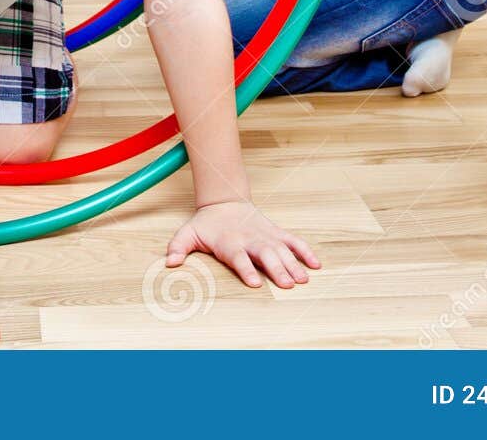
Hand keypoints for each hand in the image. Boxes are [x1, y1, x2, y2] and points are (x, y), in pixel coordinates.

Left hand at [165, 200, 320, 289]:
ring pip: (282, 250)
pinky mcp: (276, 233)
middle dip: (277, 270)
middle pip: (266, 255)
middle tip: (288, 285)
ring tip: (304, 280)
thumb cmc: (207, 224)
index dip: (246, 269)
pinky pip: (294, 241)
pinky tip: (316, 265)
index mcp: (230, 242)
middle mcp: (250, 239)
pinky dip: (305, 251)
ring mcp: (265, 236)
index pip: (239, 257)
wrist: (225, 200)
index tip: (254, 283)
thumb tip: (169, 263)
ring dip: (294, 264)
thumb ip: (178, 247)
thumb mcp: (188, 233)